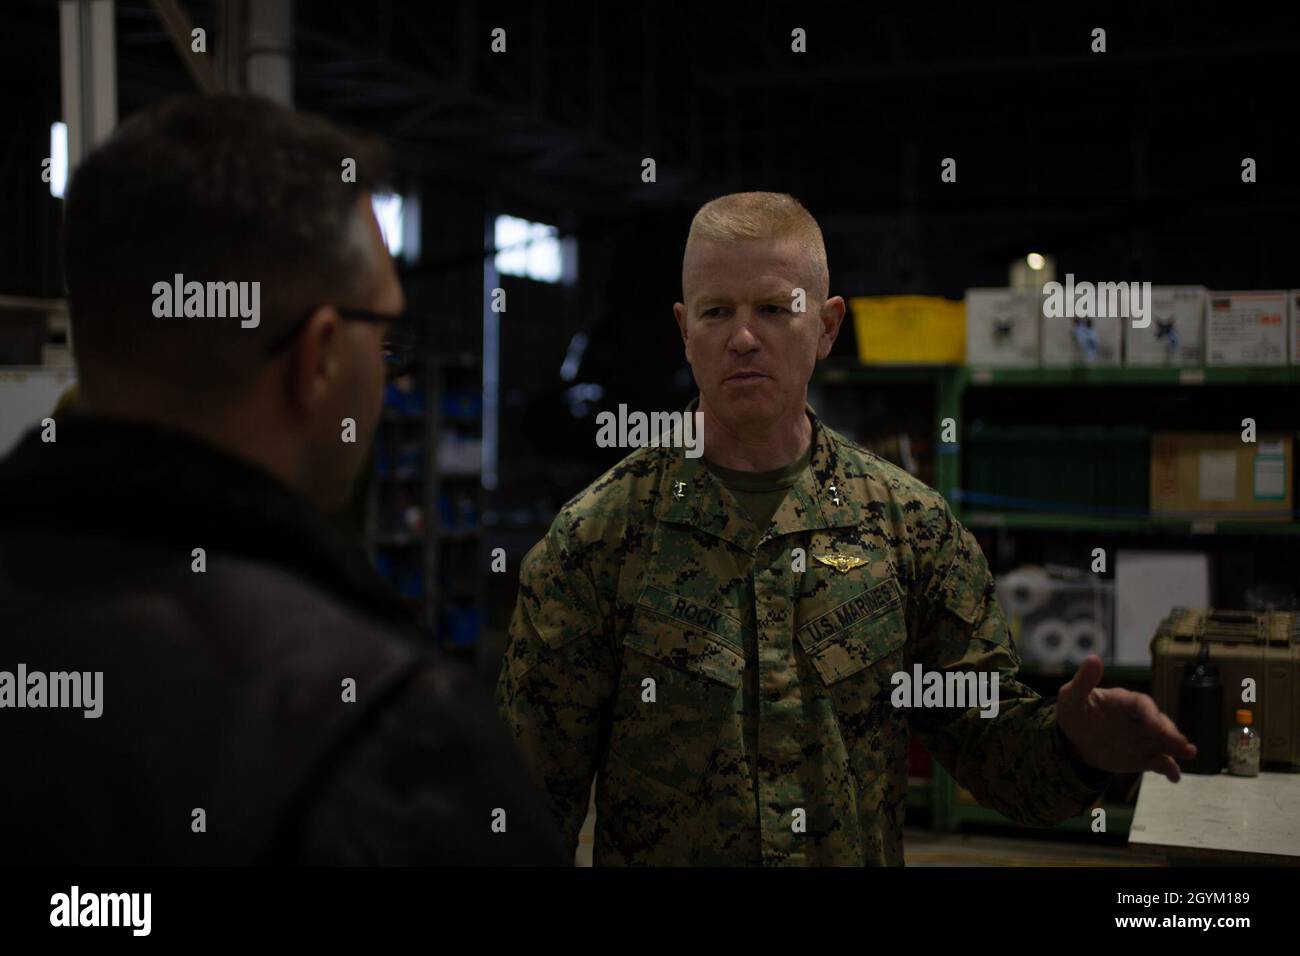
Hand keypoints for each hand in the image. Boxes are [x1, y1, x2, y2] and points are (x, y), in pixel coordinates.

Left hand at [1056, 655, 1195, 781]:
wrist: (1073, 741)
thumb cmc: (1074, 712)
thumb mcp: (1072, 696)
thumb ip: (1084, 681)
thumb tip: (1093, 658)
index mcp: (1124, 701)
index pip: (1142, 704)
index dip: (1150, 714)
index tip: (1155, 725)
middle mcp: (1139, 719)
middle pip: (1160, 723)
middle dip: (1171, 732)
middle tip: (1181, 743)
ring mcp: (1143, 738)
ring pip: (1165, 742)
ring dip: (1177, 747)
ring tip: (1188, 753)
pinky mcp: (1143, 756)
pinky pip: (1159, 762)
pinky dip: (1168, 768)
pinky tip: (1174, 777)